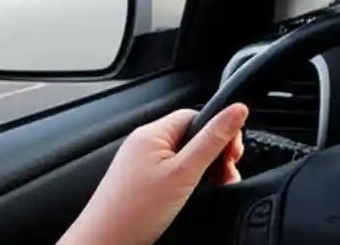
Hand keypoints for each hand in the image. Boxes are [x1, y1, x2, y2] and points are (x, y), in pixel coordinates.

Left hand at [59, 104, 248, 244]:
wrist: (102, 244)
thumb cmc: (134, 212)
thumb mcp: (184, 173)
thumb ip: (213, 140)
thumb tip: (238, 109)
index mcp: (152, 133)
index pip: (197, 116)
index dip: (219, 132)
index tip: (232, 155)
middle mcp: (144, 144)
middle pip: (192, 136)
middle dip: (215, 154)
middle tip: (225, 174)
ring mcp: (140, 164)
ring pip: (184, 156)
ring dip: (204, 169)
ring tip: (213, 188)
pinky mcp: (139, 182)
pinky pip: (171, 171)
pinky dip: (187, 181)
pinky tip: (192, 195)